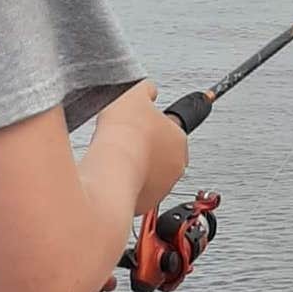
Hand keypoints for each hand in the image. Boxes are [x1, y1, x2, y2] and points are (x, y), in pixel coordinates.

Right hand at [93, 81, 189, 211]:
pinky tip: (115, 173)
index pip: (171, 129)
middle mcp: (177, 165)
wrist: (112, 166)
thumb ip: (145, 89)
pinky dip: (128, 183)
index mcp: (179, 138)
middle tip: (127, 140)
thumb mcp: (134, 92)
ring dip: (138, 166)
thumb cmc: (125, 133)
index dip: (152, 124)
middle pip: (162, 154)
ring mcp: (163, 186)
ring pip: (151, 174)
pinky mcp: (146, 202)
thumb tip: (148, 90)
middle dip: (147, 147)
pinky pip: (138, 191)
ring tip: (119, 156)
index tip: (140, 124)